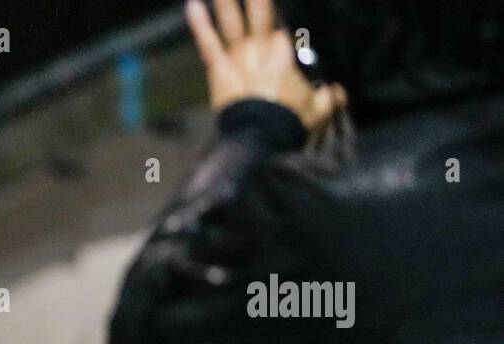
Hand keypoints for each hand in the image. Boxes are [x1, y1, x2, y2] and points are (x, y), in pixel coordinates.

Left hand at [186, 0, 344, 132]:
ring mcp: (239, 57)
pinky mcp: (219, 70)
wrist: (259, 140)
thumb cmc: (288, 123)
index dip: (282, 18)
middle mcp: (262, 48)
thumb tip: (340, 92)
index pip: (285, 27)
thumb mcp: (317, 110)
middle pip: (260, 11)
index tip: (278, 15)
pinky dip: (199, 24)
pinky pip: (208, 43)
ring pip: (232, 20)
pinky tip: (192, 4)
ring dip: (226, 0)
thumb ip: (329, 97)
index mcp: (286, 54)